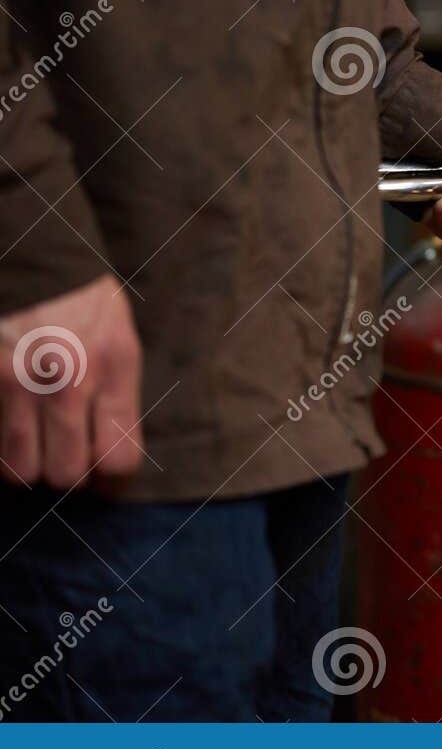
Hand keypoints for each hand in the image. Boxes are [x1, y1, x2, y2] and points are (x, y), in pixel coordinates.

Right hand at [0, 274, 143, 487]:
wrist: (37, 269)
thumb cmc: (87, 309)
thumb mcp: (122, 346)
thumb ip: (118, 402)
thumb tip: (110, 462)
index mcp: (111, 369)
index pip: (117, 458)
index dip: (112, 480)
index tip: (106, 478)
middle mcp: (65, 380)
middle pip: (66, 475)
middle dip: (70, 476)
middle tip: (70, 459)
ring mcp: (17, 383)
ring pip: (20, 469)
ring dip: (30, 467)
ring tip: (39, 447)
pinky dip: (2, 449)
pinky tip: (16, 430)